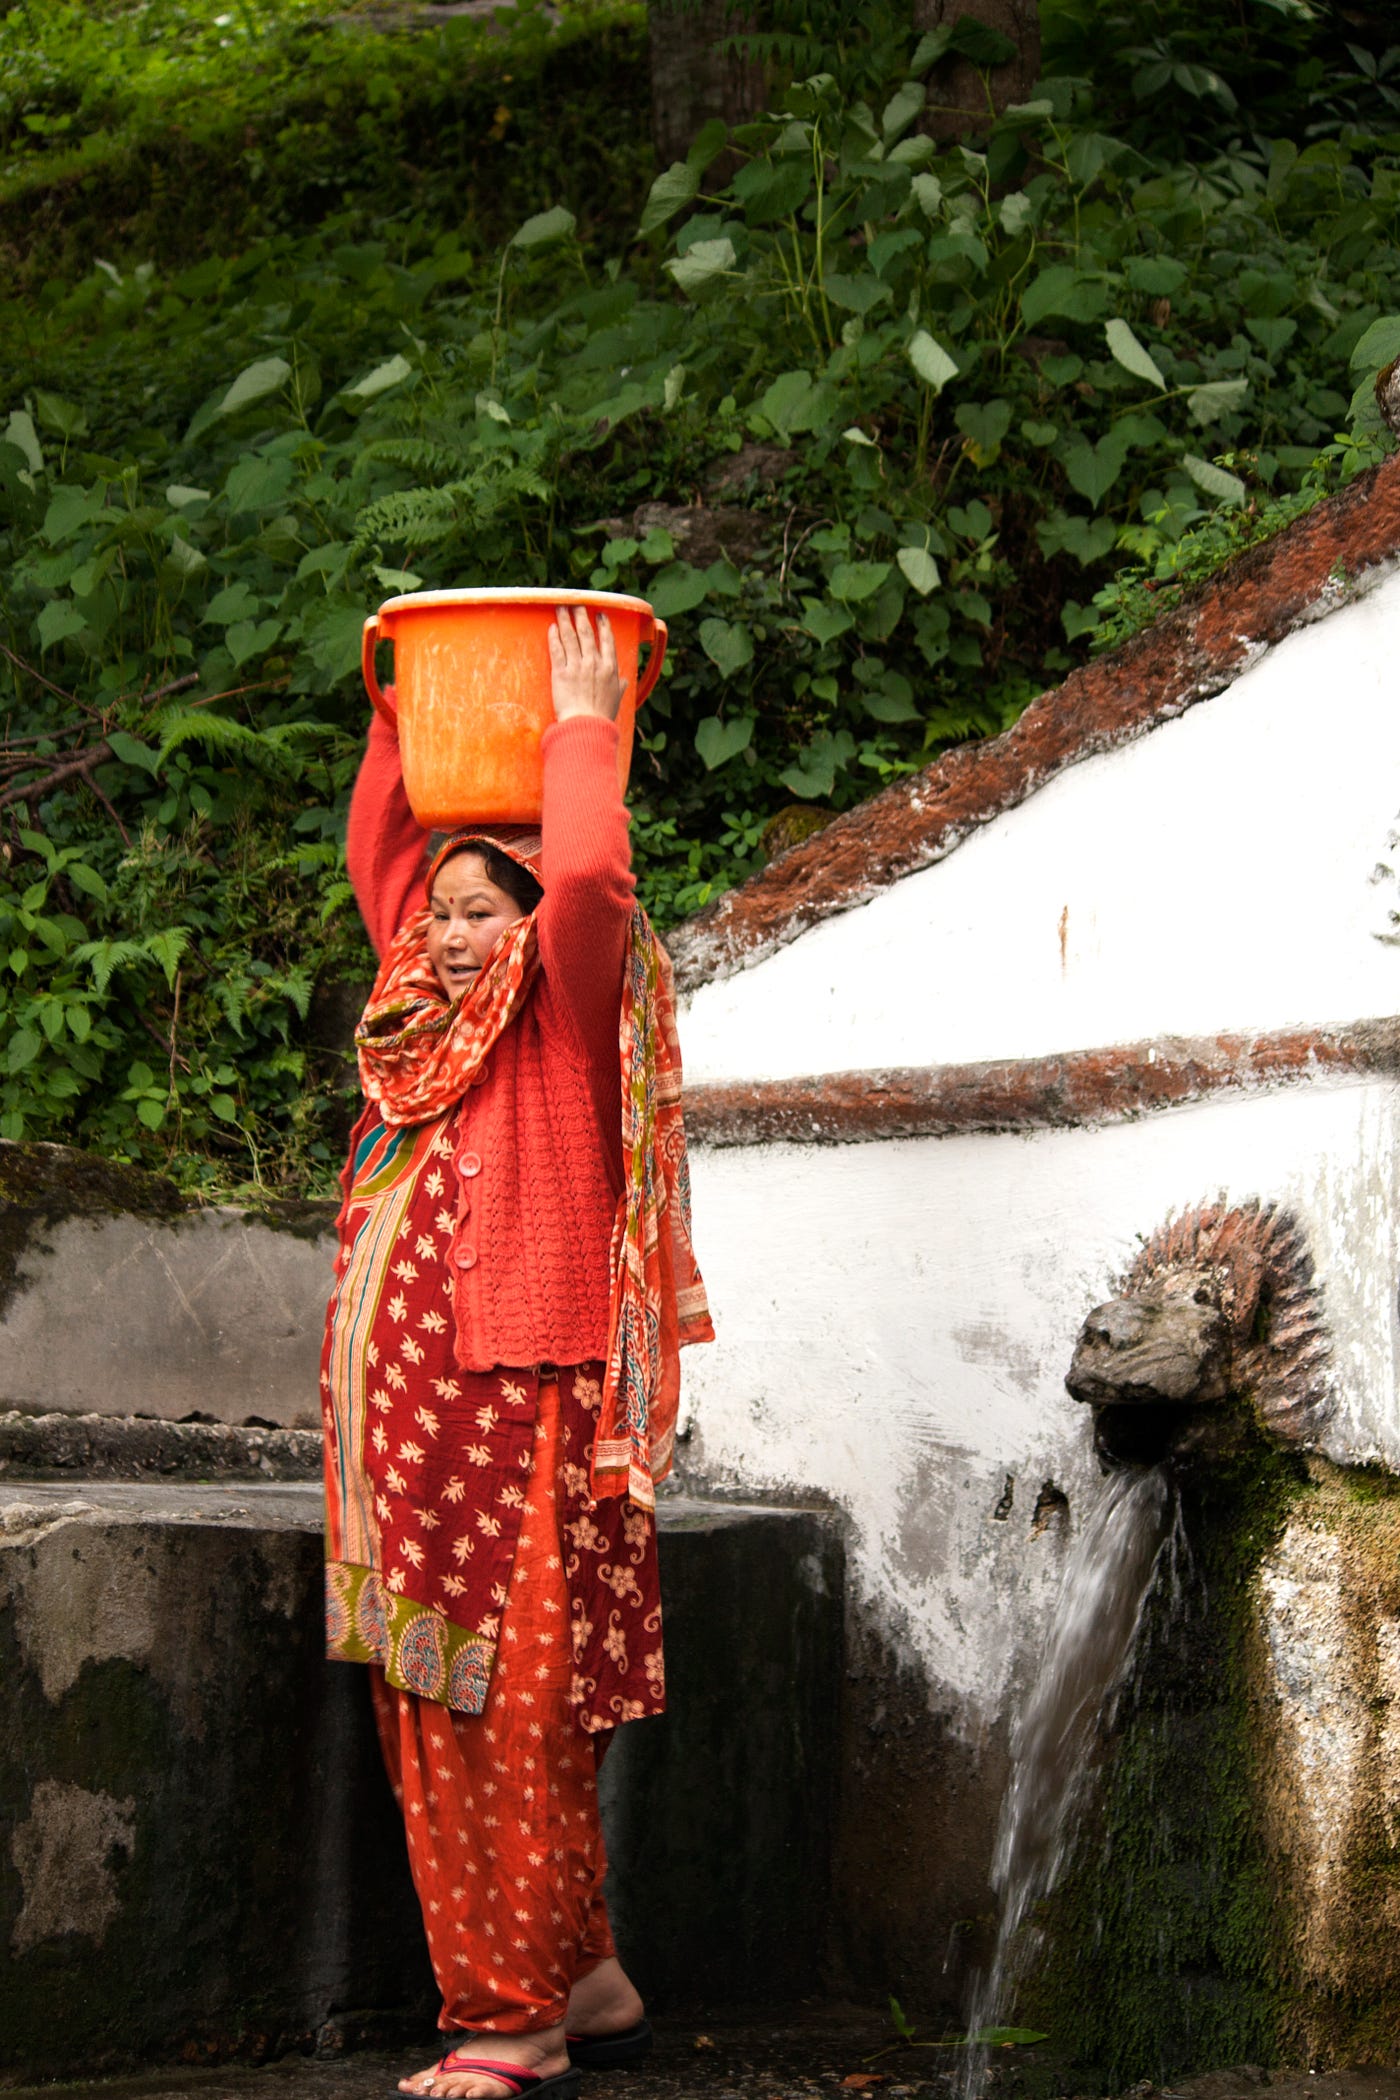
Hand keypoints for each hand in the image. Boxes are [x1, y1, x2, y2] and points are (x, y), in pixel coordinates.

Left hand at [547, 604, 626, 722]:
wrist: (586, 726)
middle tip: (576, 604)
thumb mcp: (617, 699)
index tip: (599, 614)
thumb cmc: (602, 716)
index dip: (603, 625)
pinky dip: (554, 636)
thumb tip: (625, 682)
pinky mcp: (560, 672)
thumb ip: (620, 687)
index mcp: (610, 668)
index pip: (607, 640)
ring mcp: (577, 666)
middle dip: (580, 615)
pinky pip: (557, 649)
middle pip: (586, 633)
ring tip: (560, 608)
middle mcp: (594, 662)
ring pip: (570, 636)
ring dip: (565, 619)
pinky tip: (552, 627)